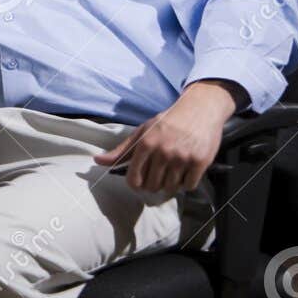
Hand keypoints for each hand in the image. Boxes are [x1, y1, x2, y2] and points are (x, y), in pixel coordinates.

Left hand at [94, 80, 239, 193]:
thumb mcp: (142, 131)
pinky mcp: (200, 162)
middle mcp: (163, 152)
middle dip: (153, 184)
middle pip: (152, 186)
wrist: (200, 109)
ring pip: (170, 188)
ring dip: (170, 184)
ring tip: (171, 172)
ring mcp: (182, 158)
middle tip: (157, 175)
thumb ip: (121, 150)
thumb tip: (97, 161)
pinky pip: (188, 185)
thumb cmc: (167, 121)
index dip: (135, 184)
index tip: (139, 183)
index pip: (134, 178)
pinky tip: (185, 172)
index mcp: (145, 144)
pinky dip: (186, 183)